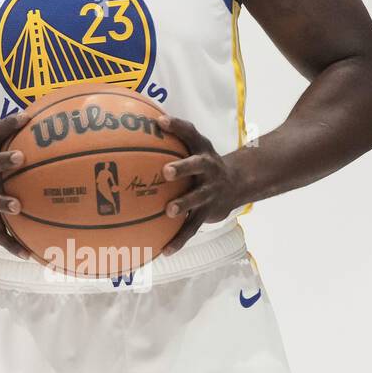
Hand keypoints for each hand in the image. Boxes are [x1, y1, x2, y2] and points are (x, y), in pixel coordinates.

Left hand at [158, 115, 241, 253]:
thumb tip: (133, 126)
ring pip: (197, 198)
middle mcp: (208, 168)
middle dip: (182, 168)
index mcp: (201, 150)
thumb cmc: (202, 161)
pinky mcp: (208, 213)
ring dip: (183, 204)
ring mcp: (210, 191)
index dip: (177, 126)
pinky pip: (192, 228)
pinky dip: (179, 239)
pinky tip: (163, 251)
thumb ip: (170, 137)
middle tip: (166, 171)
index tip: (160, 121)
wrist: (238, 183)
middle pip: (197, 165)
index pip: (190, 133)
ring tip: (168, 211)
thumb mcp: (193, 145)